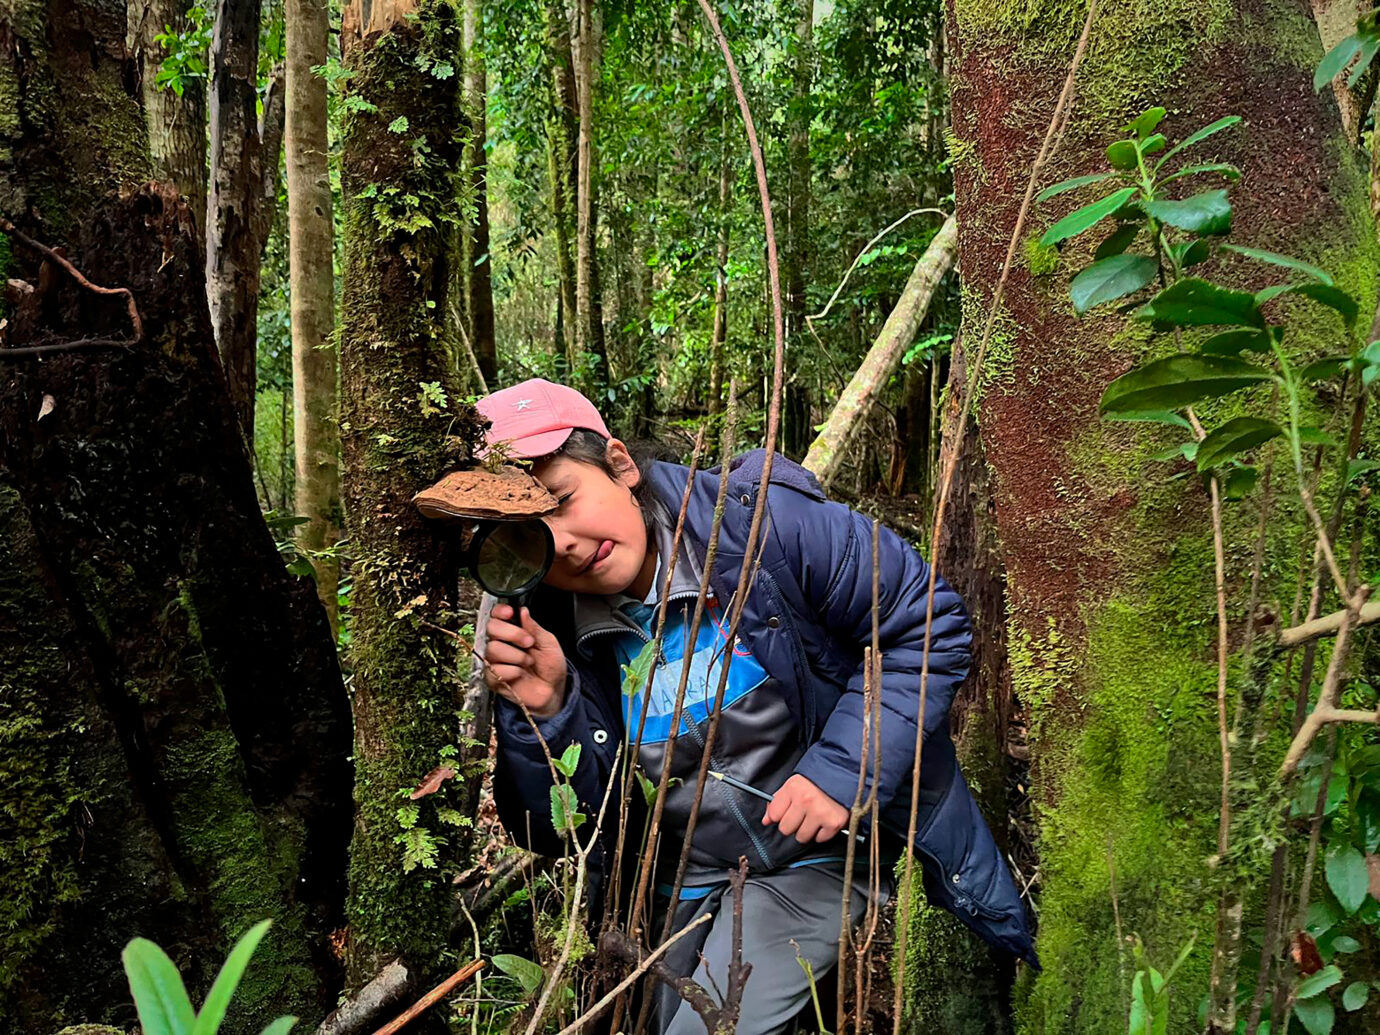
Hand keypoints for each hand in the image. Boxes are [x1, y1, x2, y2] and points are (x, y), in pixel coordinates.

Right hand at [483, 604, 567, 718]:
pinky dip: (514, 671)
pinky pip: (496, 669)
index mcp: (512, 632)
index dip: (500, 612)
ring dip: (517, 656)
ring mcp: (494, 661)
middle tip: (529, 642)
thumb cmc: (550, 667)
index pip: (496, 615)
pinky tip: (521, 674)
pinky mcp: (492, 678)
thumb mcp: (548, 643)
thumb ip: (534, 627)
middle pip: (491, 628)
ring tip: (528, 662)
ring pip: (493, 649)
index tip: (510, 613)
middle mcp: (501, 644)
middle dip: (513, 633)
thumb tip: (523, 611)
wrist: (553, 690)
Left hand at [762, 774, 849, 842]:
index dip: (779, 815)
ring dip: (806, 831)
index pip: (774, 815)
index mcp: (794, 788)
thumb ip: (776, 802)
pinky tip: (824, 820)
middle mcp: (806, 800)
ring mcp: (820, 813)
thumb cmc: (816, 783)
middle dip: (792, 824)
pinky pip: (819, 839)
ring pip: (801, 837)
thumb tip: (766, 820)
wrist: (844, 779)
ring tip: (814, 817)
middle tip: (802, 815)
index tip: (786, 812)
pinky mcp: (834, 823)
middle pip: (786, 829)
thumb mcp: (793, 786)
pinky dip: (821, 833)